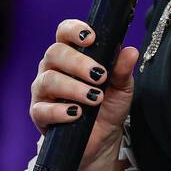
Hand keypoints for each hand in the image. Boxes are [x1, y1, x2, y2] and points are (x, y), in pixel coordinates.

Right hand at [30, 20, 138, 170]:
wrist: (102, 139)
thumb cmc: (109, 106)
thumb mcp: (122, 88)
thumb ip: (122, 70)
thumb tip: (131, 51)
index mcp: (71, 54)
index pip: (64, 32)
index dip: (74, 30)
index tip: (91, 38)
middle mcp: (52, 68)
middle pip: (54, 53)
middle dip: (78, 63)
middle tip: (100, 75)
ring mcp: (43, 91)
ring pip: (48, 80)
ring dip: (73, 87)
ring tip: (94, 98)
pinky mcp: (39, 114)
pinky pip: (42, 109)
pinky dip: (61, 111)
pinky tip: (77, 114)